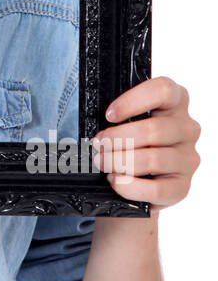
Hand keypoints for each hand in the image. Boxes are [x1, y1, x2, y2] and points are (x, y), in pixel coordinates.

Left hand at [92, 76, 200, 210]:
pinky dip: (129, 186)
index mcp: (176, 102)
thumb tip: (93, 120)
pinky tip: (116, 180)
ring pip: (153, 159)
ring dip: (119, 162)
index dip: (133, 101)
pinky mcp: (182, 186)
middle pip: (154, 130)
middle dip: (117, 139)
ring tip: (103, 162)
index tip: (109, 115)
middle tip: (97, 144)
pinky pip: (156, 189)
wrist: (138, 179)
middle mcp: (187, 128)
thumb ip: (119, 114)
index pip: (163, 91)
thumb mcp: (127, 120)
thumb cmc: (130, 141)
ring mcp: (188, 159)